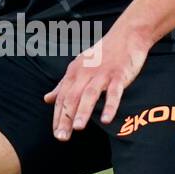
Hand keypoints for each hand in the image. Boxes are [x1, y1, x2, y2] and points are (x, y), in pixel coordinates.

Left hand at [43, 24, 150, 139]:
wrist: (126, 36)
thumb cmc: (103, 55)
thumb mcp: (79, 67)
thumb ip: (63, 85)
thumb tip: (47, 99)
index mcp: (74, 72)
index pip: (62, 97)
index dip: (58, 116)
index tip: (56, 133)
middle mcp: (86, 73)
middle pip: (72, 97)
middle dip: (66, 118)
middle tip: (62, 137)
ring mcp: (103, 74)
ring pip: (90, 94)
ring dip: (83, 111)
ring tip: (78, 128)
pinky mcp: (119, 75)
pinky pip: (114, 92)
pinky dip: (110, 106)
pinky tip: (106, 120)